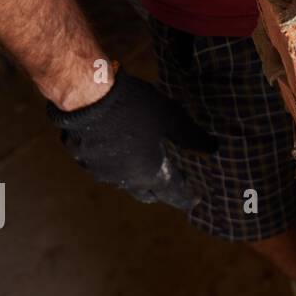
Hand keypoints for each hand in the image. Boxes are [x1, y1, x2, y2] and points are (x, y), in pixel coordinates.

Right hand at [47, 69, 215, 211]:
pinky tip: (114, 147)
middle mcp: (124, 180)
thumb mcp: (171, 118)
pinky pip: (102, 166)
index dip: (186, 197)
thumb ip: (192, 136)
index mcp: (150, 173)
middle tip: (169, 184)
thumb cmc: (136, 107)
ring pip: (122, 181)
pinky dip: (113, 162)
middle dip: (159, 191)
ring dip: (135, 176)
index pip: (173, 193)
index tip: (194, 200)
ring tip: (143, 164)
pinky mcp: (82, 158)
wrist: (87, 96)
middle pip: (146, 193)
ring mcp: (99, 172)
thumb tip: (214, 148)